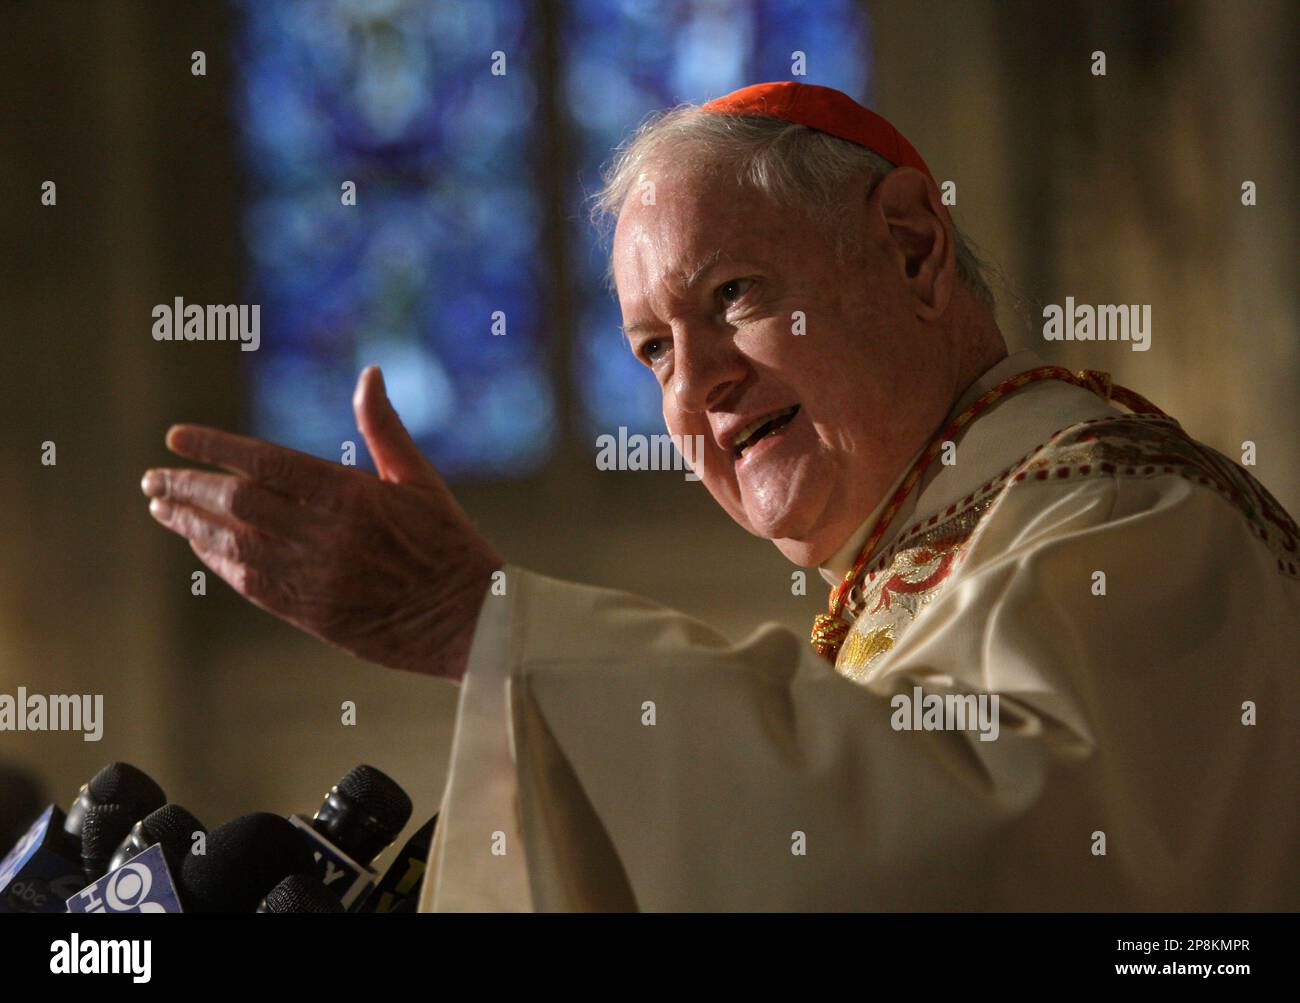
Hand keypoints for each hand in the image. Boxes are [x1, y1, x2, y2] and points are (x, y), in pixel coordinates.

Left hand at [141, 366, 502, 681]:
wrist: (465, 619)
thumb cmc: (446, 542)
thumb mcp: (419, 478)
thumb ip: (383, 427)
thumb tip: (369, 374)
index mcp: (351, 495)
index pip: (266, 462)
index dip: (215, 448)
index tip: (176, 437)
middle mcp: (324, 534)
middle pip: (236, 502)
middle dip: (187, 487)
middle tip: (152, 477)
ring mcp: (313, 576)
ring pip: (232, 543)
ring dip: (190, 523)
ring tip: (160, 506)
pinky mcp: (309, 612)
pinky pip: (248, 582)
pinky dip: (217, 560)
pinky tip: (198, 544)